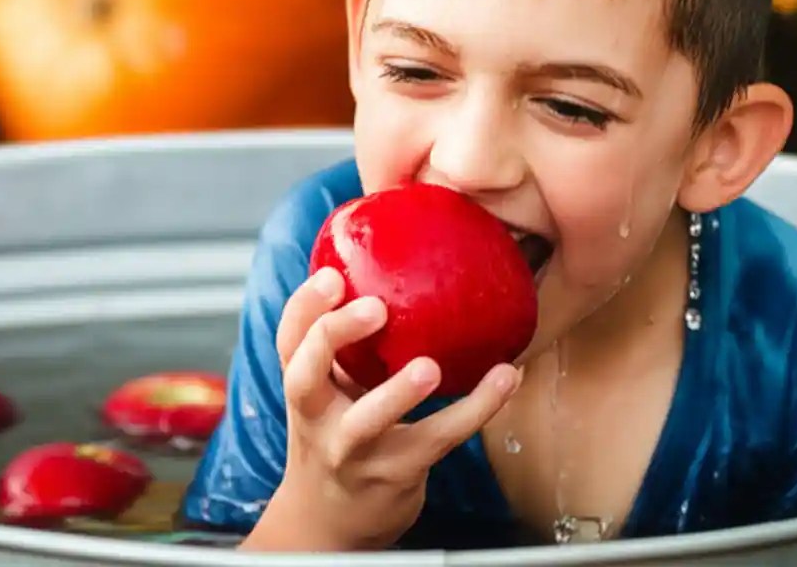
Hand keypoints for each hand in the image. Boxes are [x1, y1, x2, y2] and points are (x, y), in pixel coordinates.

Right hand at [242, 267, 520, 551]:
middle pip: (304, 377)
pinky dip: (477, 406)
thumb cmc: (338, 437)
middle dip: (332, 337)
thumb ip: (346, 350)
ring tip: (430, 366)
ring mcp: (353, 451)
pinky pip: (438, 438)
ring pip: (368, 421)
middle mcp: (318, 419)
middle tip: (374, 308)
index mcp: (304, 389)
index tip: (332, 275)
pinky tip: (507, 377)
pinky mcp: (396, 473)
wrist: (328, 523)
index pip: (288, 342)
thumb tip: (389, 273)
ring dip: (398, 392)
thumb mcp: (328, 394)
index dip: (304, 307)